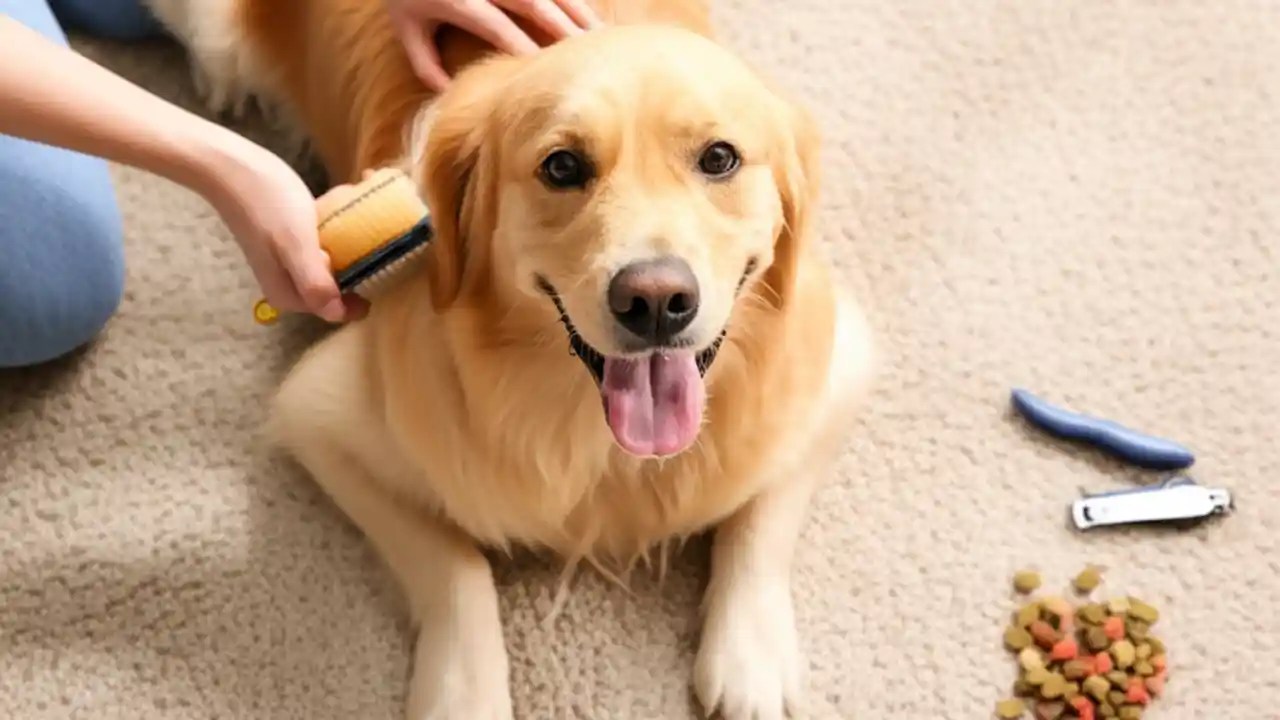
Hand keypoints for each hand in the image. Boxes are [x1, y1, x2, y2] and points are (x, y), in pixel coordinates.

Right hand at [203, 135, 367, 323]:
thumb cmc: (265, 202)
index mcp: (293, 296)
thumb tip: (338, 315)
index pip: (343, 307)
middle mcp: (294, 285)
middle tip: (369, 215)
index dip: (366, 282)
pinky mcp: (297, 239)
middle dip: (363, 250)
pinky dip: (341, 217)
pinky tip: (346, 191)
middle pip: (345, 280)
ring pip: (342, 255)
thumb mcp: (294, 245)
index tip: (381, 251)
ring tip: (355, 194)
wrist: (230, 164)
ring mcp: (295, 261)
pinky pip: (330, 237)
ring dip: (357, 229)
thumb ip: (314, 282)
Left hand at [385, 0, 602, 90]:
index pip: (499, 28)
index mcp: (459, 0)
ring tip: (599, 36)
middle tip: (590, 57)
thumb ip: (426, 65)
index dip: (526, 49)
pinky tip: (589, 16)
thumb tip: (453, 97)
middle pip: (533, 5)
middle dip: (563, 31)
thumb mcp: (406, 27)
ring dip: (575, 11)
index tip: (549, 74)